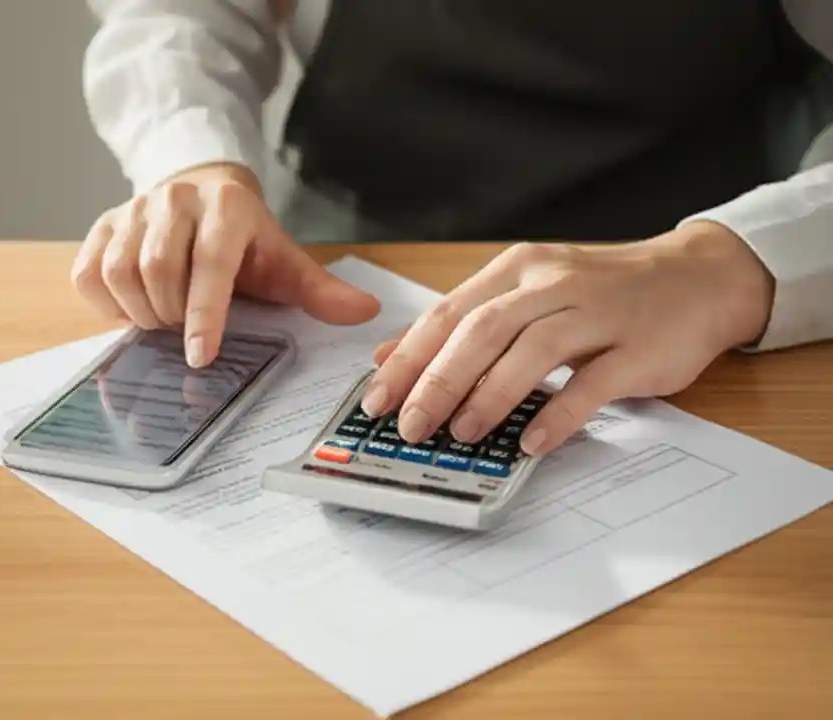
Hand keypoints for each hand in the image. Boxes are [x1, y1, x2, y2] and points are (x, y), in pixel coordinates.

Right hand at [72, 162, 380, 366]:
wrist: (200, 188)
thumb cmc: (242, 237)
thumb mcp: (281, 259)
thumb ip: (317, 290)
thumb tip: (365, 314)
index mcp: (226, 206)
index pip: (210, 262)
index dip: (203, 313)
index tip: (200, 357)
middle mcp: (175, 200)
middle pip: (158, 269)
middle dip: (171, 316)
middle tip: (186, 334)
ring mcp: (132, 209)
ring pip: (119, 271)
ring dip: (139, 312)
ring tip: (162, 321)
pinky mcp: (101, 224)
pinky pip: (88, 272)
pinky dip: (106, 304)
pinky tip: (132, 308)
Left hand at [364, 222, 774, 456]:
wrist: (699, 278)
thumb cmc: (602, 293)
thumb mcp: (525, 294)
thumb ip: (460, 323)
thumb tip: (389, 356)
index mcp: (517, 270)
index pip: (447, 314)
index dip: (408, 358)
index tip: (376, 399)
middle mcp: (552, 284)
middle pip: (481, 330)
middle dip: (438, 380)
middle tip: (411, 425)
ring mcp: (598, 313)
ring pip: (532, 350)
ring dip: (490, 395)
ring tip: (461, 433)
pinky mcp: (639, 347)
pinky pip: (593, 382)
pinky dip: (559, 412)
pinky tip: (533, 441)